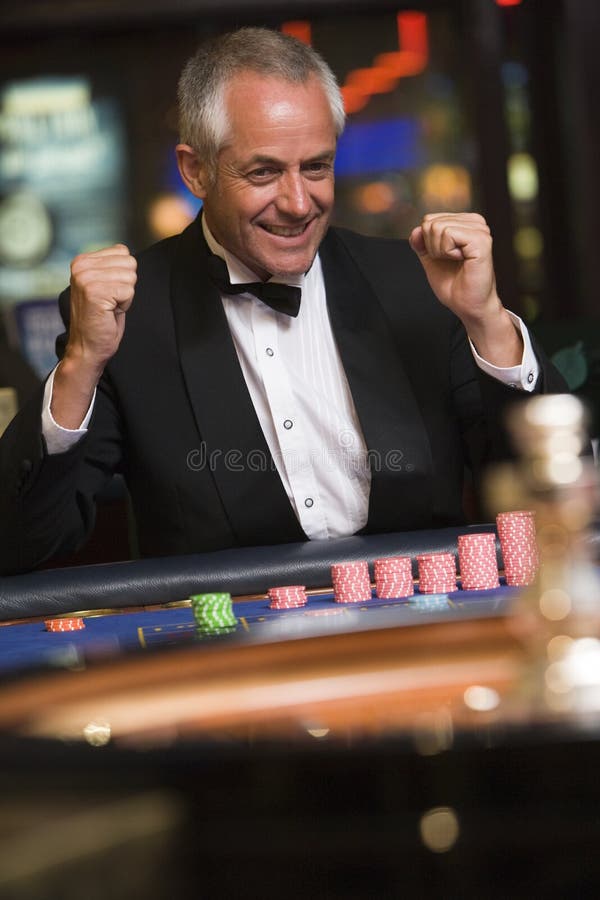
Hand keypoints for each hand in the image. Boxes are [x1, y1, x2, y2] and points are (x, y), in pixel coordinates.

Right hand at [50, 245, 136, 429]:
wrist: (88, 347)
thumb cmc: (101, 319)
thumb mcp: (105, 284)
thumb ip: (112, 266)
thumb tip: (127, 254)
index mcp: (82, 260)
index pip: (123, 252)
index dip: (123, 276)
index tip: (108, 293)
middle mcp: (81, 266)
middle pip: (129, 263)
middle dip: (126, 286)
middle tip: (109, 302)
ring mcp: (86, 278)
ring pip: (130, 277)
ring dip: (125, 296)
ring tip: (108, 307)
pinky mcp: (94, 292)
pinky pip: (129, 291)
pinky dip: (124, 305)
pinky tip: (109, 312)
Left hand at [409, 212, 497, 321]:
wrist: (468, 305)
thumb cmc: (455, 285)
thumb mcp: (431, 260)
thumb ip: (421, 243)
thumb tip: (416, 230)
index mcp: (466, 223)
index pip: (430, 219)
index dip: (428, 243)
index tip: (445, 258)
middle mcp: (475, 222)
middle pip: (431, 222)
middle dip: (433, 247)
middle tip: (451, 262)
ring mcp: (480, 230)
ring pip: (438, 227)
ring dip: (440, 251)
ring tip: (457, 262)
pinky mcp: (481, 240)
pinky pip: (448, 234)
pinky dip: (447, 252)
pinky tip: (462, 260)